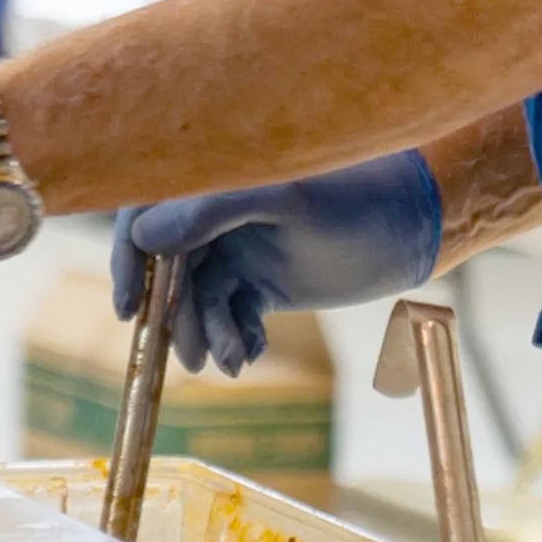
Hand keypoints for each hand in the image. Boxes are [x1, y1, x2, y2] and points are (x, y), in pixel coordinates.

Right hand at [114, 150, 439, 375]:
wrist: (412, 229)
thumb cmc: (353, 199)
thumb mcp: (285, 201)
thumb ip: (213, 209)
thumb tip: (144, 236)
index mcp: (214, 179)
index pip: (145, 214)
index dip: (130, 259)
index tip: (129, 308)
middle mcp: (216, 213)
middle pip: (168, 268)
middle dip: (175, 315)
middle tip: (191, 357)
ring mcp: (236, 248)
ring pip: (198, 299)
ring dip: (208, 333)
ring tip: (233, 362)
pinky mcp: (260, 282)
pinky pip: (229, 315)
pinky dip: (235, 336)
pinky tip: (253, 350)